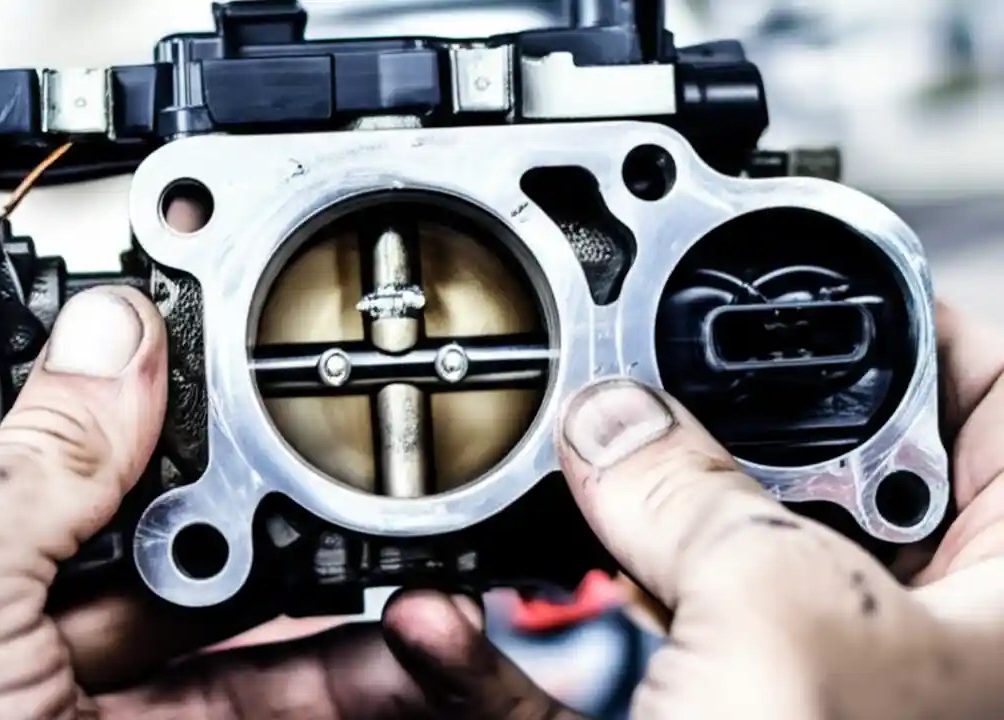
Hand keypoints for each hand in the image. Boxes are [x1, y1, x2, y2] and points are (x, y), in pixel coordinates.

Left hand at [0, 287, 446, 718]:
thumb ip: (21, 471)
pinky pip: (251, 699)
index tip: (149, 314)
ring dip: (298, 575)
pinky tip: (394, 647)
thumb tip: (112, 336)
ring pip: (201, 613)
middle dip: (213, 471)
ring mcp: (57, 705)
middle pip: (107, 504)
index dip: (50, 359)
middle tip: (296, 426)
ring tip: (378, 531)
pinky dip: (330, 676)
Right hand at [378, 304, 1003, 718]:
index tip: (797, 267)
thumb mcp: (784, 628)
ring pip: (669, 562)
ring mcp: (774, 689)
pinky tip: (444, 631)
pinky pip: (581, 671)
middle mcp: (897, 629)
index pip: (983, 387)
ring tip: (528, 474)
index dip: (898, 312)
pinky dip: (501, 653)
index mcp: (1000, 588)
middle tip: (628, 366)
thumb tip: (616, 424)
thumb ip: (700, 495)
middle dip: (696, 413)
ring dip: (575, 528)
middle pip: (803, 460)